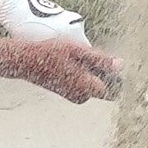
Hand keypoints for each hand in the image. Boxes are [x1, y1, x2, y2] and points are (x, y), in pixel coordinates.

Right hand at [0, 34, 121, 103]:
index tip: (109, 62)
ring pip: (95, 86)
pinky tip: (72, 63)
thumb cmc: (51, 52)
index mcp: (87, 87)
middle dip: (105, 75)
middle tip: (92, 58)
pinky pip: (85, 85)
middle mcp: (82, 96)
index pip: (115, 89)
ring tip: (78, 59)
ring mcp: (74, 97)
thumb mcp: (78, 51)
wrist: (25, 61)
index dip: (116, 75)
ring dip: (94, 73)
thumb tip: (122, 66)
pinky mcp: (69, 94)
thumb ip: (101, 60)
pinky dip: (84, 75)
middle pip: (106, 88)